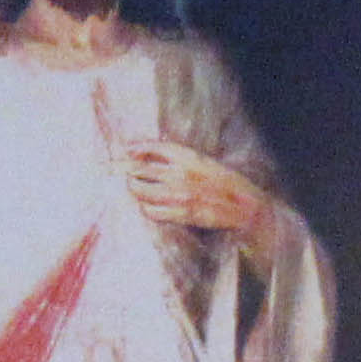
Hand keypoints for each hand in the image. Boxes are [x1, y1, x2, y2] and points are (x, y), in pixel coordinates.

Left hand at [120, 138, 269, 245]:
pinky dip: (145, 208)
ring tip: (131, 188)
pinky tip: (146, 206)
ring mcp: (180, 195)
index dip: (137, 147)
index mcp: (191, 158)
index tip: (126, 149)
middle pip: (140, 169)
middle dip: (121, 169)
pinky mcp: (182, 214)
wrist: (249, 209)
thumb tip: (158, 158)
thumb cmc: (232, 186)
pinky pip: (152, 211)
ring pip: (141, 190)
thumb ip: (185, 160)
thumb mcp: (209, 164)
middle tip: (111, 169)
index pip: (155, 147)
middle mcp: (181, 174)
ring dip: (132, 188)